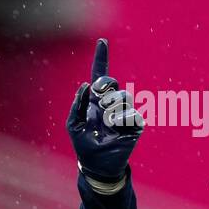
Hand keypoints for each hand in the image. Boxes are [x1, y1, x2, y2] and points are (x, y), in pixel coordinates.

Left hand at [67, 38, 143, 186]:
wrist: (97, 166)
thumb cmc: (84, 146)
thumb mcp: (73, 125)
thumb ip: (77, 105)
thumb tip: (85, 85)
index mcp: (97, 100)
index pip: (100, 74)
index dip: (101, 58)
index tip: (102, 42)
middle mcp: (112, 103)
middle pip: (112, 82)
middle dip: (104, 88)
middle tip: (99, 101)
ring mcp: (124, 113)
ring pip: (124, 96)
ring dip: (112, 107)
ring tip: (106, 121)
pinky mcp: (134, 125)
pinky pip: (132, 113)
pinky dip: (122, 118)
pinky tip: (115, 126)